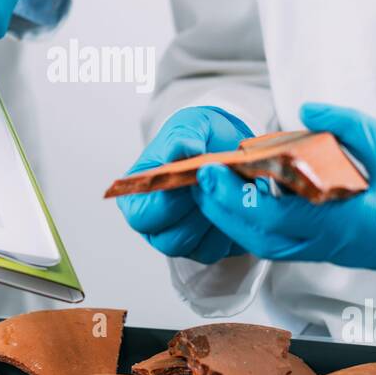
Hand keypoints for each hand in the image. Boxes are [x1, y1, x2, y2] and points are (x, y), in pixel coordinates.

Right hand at [117, 106, 255, 263]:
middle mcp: (157, 226)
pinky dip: (237, 226)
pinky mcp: (211, 247)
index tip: (191, 180)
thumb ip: (184, 136)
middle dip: (200, 211)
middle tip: (217, 182)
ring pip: (201, 249)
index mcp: (137, 198)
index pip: (143, 217)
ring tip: (230, 187)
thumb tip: (185, 148)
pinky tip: (239, 201)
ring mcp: (184, 240)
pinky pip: (227, 249)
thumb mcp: (189, 125)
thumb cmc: (198, 137)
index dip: (168, 203)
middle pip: (172, 240)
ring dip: (221, 218)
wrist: (225, 143)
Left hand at [194, 103, 375, 271]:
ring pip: (282, 243)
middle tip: (208, 177)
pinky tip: (272, 192)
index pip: (274, 221)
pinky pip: (303, 239)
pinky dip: (276, 219)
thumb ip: (346, 126)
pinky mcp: (356, 247)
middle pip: (266, 239)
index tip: (216, 171)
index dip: (237, 199)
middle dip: (229, 211)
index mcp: (348, 229)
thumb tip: (303, 109)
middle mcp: (341, 247)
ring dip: (249, 217)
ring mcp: (348, 251)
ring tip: (230, 184)